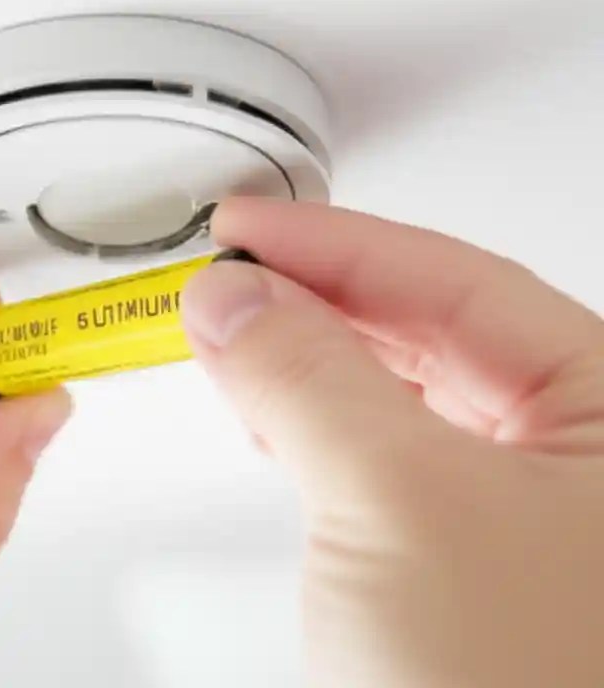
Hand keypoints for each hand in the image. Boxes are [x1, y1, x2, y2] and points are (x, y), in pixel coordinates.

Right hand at [182, 199, 603, 686]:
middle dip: (317, 295)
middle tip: (224, 273)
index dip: (338, 245)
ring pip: (404, 393)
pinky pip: (384, 458)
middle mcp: (581, 458)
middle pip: (434, 330)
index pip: (461, 284)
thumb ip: (309, 380)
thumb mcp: (399, 504)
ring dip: (309, 356)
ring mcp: (524, 513)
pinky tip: (273, 411)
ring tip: (232, 329)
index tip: (245, 230)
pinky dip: (315, 425)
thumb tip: (237, 299)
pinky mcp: (462, 562)